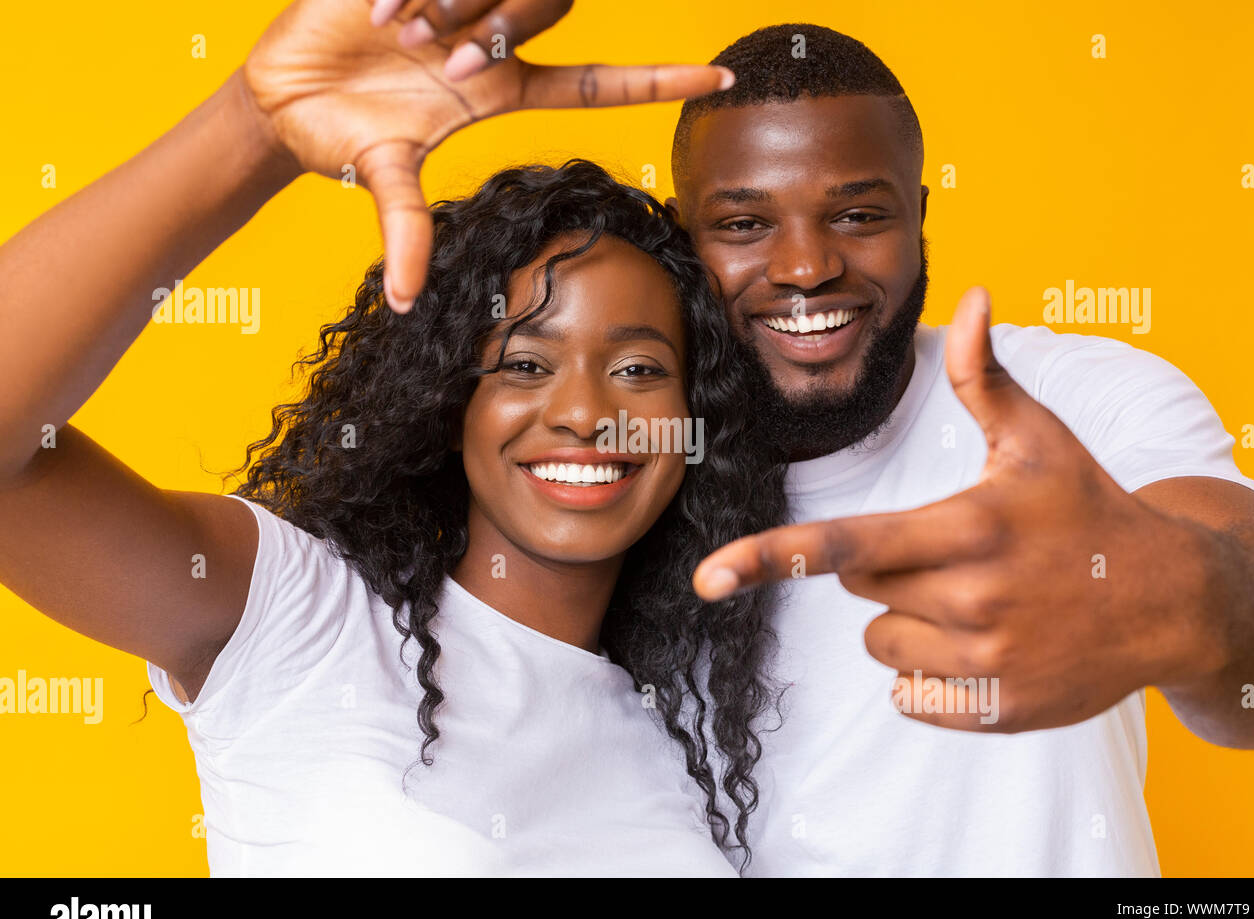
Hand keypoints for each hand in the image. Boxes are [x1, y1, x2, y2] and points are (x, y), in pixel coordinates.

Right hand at [242, 0, 731, 311]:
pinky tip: (376, 7)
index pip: (597, 83)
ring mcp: (457, 1)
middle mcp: (491, 41)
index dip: (656, 82)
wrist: (279, 94)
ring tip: (395, 32)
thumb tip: (405, 299)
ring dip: (449, 2)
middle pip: (548, 6)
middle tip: (431, 59)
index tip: (717, 79)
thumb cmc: (338, 136)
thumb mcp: (378, 175)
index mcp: (500, 90)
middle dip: (494, 24)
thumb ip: (403, 226)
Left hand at [693, 287, 1227, 732]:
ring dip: (907, 622)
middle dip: (886, 568)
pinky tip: (986, 645)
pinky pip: (908, 694)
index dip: (771, 556)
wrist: (1173, 602)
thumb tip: (975, 296)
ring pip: (878, 643)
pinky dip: (930, 673)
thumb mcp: (1040, 439)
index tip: (709, 579)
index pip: (847, 545)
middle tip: (952, 552)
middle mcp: (970, 599)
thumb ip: (985, 375)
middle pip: (858, 587)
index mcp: (967, 528)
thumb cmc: (1090, 509)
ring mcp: (984, 661)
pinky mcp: (993, 708)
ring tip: (976, 601)